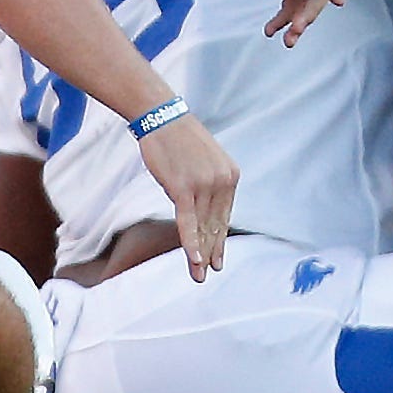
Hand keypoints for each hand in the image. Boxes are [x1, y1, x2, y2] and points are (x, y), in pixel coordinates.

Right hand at [136, 109, 237, 280]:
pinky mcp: (184, 188)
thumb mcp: (204, 162)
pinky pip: (188, 222)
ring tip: (199, 275)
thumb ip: (209, 185)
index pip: (224, 215)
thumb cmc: (179, 140)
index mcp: (230, 175)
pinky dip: (191, 243)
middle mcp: (222, 180)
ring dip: (200, 254)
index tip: (217, 258)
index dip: (219, 239)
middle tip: (209, 273)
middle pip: (215, 225)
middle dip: (212, 251)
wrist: (161, 117)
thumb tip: (205, 212)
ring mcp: (204, 184)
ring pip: (202, 227)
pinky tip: (195, 259)